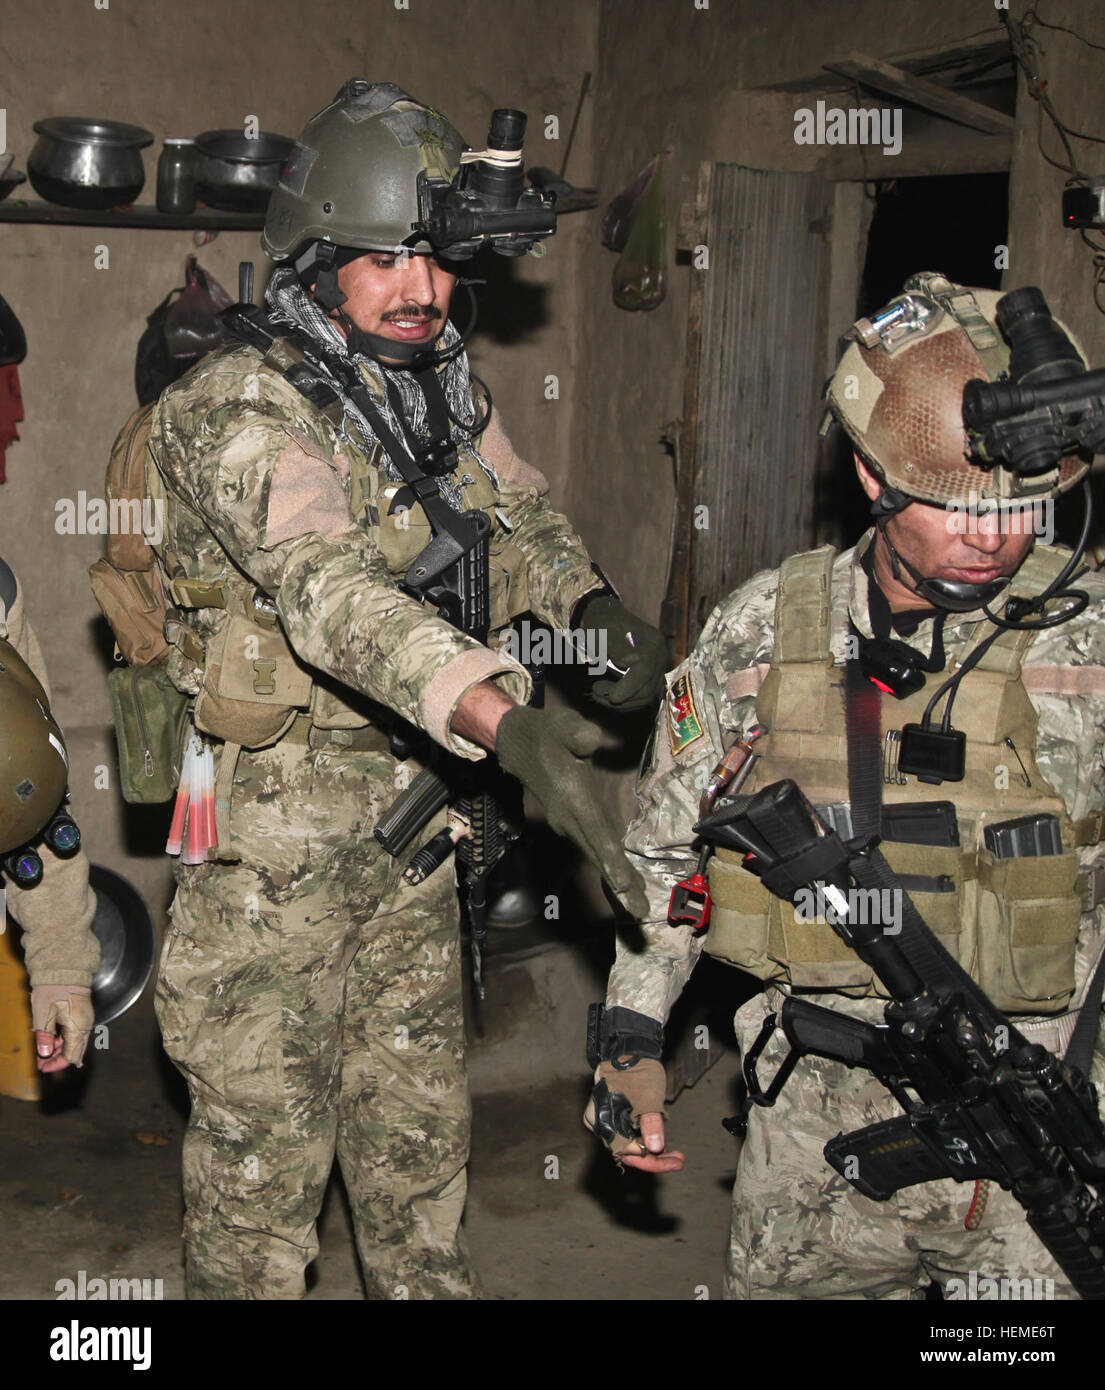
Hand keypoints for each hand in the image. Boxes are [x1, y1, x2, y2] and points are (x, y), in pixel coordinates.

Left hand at [30, 984, 93, 1070]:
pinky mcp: (83, 1014)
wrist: (66, 968)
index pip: (70, 1055)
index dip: (56, 1064)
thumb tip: (45, 1054)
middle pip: (75, 1051)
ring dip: (60, 1050)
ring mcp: (86, 1019)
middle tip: (40, 1061)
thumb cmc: (53, 989)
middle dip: (57, 1059)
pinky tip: (53, 1039)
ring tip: (43, 1051)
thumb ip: (45, 1036)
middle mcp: (85, 1026)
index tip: (41, 1067)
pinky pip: (76, 1033)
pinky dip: (65, 1040)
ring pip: (76, 1042)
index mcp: (78, 1028)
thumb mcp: (44, 1014)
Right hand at [496, 705, 648, 918]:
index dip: (611, 859)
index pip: (596, 833)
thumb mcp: (563, 725)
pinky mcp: (572, 822)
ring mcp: (569, 823)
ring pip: (597, 855)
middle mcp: (571, 818)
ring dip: (617, 879)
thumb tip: (592, 740)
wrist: (517, 743)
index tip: (625, 884)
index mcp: (574, 798)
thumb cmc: (547, 733)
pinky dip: (609, 867)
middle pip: (599, 855)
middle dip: (620, 883)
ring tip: (638, 905)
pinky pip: (594, 848)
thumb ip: (578, 734)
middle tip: (642, 911)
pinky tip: (623, 881)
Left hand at [581, 597, 667, 712]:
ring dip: (623, 702)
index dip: (628, 689)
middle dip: (622, 699)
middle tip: (596, 693)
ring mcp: (659, 666)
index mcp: (651, 643)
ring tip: (600, 695)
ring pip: (647, 696)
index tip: (610, 697)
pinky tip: (612, 695)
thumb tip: (624, 668)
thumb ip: (615, 650)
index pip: (644, 673)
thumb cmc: (602, 625)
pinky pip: (645, 694)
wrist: (606, 616)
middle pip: (647, 689)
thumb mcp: (603, 634)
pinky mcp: (654, 674)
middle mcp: (660, 655)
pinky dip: (628, 699)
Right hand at [583, 1057, 684, 1170]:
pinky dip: (646, 1141)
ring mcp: (605, 1120)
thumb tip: (656, 1148)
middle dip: (654, 1158)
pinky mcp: (614, 1117)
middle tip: (679, 1161)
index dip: (651, 1160)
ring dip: (652, 1152)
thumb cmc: (638, 1069)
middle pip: (627, 1151)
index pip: (625, 1151)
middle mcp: (599, 1123)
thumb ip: (651, 1123)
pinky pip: (629, 1136)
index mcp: (601, 1119)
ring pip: (629, 1145)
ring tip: (676, 1156)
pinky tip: (663, 1146)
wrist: (632, 1049)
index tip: (674, 1163)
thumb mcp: (648, 1097)